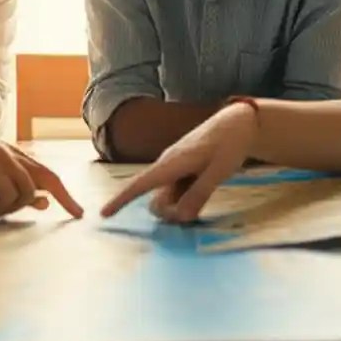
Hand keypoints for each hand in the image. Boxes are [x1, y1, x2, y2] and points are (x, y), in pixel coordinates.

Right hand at [100, 102, 257, 222]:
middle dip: (170, 214)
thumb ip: (200, 193)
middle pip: (156, 201)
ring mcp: (174, 169)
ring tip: (206, 192)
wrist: (237, 124)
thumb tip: (181, 216)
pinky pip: (177, 193)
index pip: (140, 183)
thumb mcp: (220, 170)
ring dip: (179, 207)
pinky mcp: (182, 171)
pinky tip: (203, 188)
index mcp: (172, 162)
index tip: (103, 214)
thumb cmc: (229, 144)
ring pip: (167, 198)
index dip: (121, 199)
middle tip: (198, 213)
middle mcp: (167, 166)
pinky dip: (185, 199)